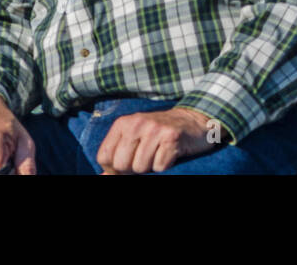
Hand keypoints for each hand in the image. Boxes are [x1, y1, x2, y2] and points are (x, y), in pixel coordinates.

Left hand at [96, 107, 219, 173]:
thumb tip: (103, 176)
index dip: (114, 168)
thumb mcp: (135, 139)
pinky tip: (170, 154)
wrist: (193, 120)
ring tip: (158, 154)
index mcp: (123, 123)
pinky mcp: (172, 137)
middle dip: (133, 169)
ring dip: (151, 167)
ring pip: (140, 167)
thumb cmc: (159, 135)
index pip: (104, 157)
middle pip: (121, 165)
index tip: (128, 164)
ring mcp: (155, 129)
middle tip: (147, 158)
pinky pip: (160, 166)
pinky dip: (165, 166)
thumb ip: (117, 156)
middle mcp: (137, 123)